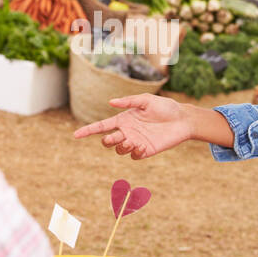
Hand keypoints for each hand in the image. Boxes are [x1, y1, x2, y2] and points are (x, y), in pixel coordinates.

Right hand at [71, 94, 191, 159]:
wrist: (182, 120)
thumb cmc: (165, 107)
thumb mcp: (146, 100)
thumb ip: (129, 101)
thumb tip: (110, 103)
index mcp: (123, 119)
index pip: (101, 127)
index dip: (88, 131)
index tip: (75, 135)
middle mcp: (126, 131)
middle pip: (107, 141)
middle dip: (109, 141)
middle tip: (120, 136)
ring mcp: (135, 142)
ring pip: (118, 150)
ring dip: (122, 146)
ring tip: (134, 141)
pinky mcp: (145, 151)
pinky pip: (133, 156)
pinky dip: (134, 152)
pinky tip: (143, 146)